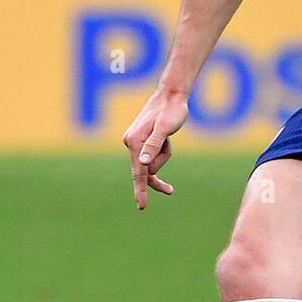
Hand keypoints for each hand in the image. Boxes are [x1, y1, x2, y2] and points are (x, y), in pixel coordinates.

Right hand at [122, 89, 187, 209]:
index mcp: (134, 141)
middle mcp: (130, 142)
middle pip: (144, 170)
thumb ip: (154, 146)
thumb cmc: (171, 112)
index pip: (139, 172)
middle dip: (158, 174)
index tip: (142, 206)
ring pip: (151, 162)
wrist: (171, 96)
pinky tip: (167, 138)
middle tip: (170, 191)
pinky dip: (162, 151)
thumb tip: (143, 164)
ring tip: (169, 139)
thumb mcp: (165, 129)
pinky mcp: (139, 140)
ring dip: (163, 155)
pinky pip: (152, 155)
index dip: (141, 190)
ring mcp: (134, 141)